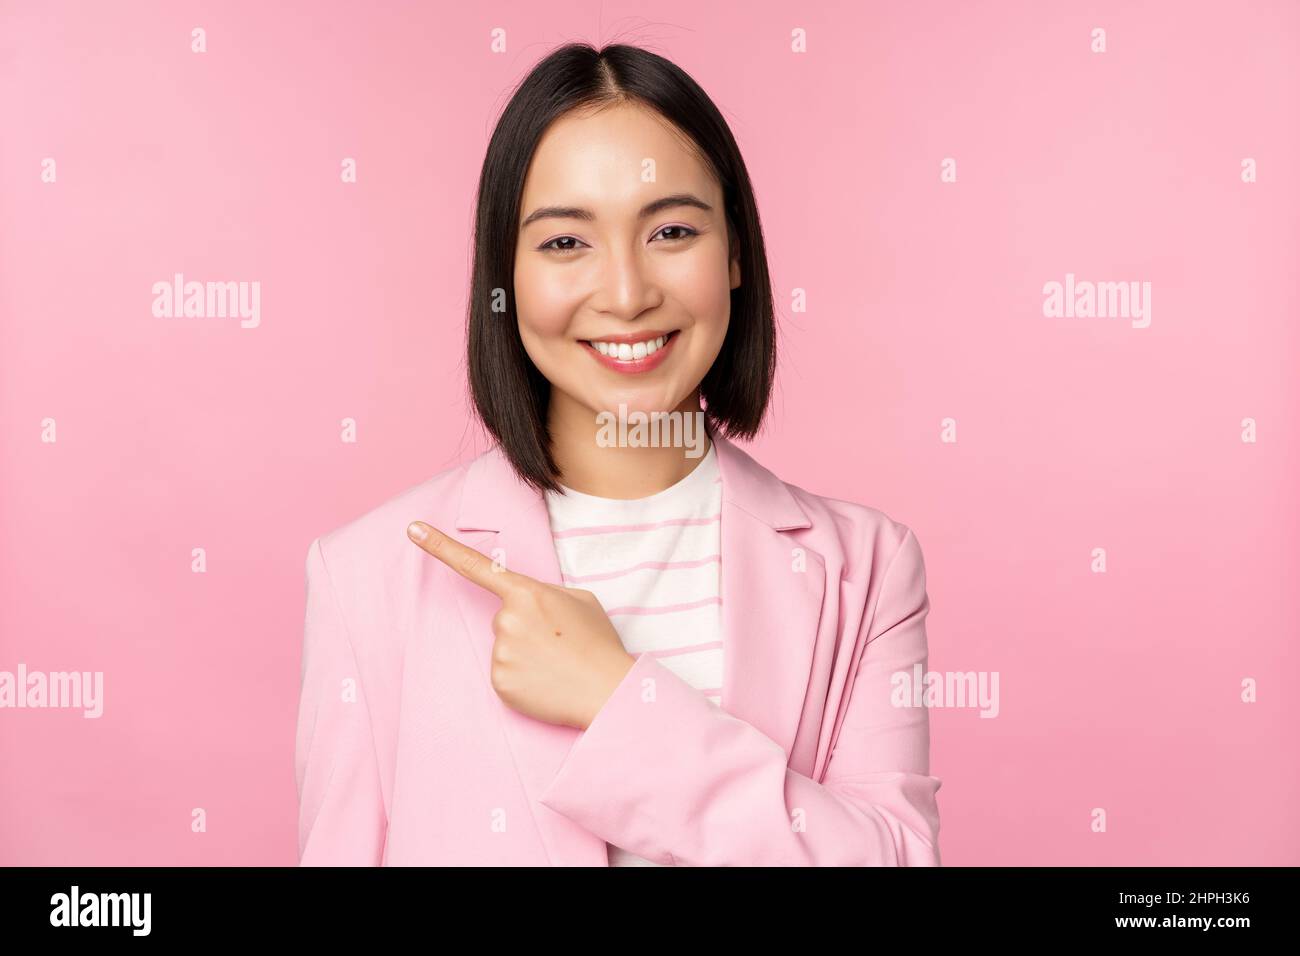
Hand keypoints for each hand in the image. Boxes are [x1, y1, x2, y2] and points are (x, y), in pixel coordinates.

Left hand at [406, 520, 635, 729]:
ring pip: (503, 647)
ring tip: (557, 663)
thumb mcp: (580, 601)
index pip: (476, 565)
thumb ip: (546, 595)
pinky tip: (546, 681)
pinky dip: (523, 678)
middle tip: (559, 644)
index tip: (412, 529)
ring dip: (526, 654)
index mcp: (526, 592)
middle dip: (527, 628)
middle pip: (504, 618)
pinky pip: (504, 674)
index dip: (439, 546)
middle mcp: (506, 618)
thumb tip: (528, 608)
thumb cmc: (597, 643)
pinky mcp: (499, 682)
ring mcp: (500, 651)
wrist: (608, 691)